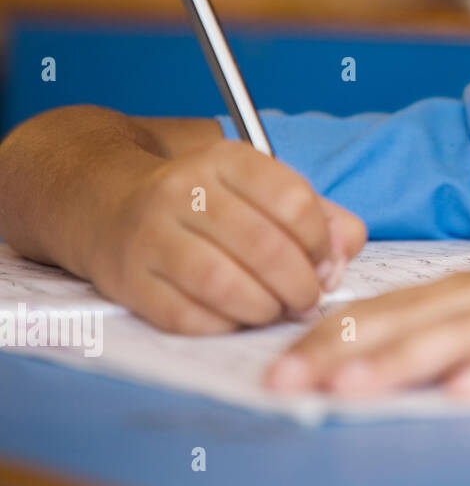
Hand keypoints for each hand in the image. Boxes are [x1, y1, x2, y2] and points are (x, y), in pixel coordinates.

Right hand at [91, 139, 366, 333]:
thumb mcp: (263, 191)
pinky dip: (225, 325)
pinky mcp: (129, 280)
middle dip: (300, 285)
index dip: (320, 241)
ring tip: (276, 311)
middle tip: (308, 300)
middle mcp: (184, 190)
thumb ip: (320, 217)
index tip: (325, 262)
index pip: (292, 200)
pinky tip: (238, 318)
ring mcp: (151, 235)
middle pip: (264, 246)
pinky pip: (188, 316)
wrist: (111, 204)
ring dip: (265, 308)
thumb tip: (342, 255)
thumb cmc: (208, 205)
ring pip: (224, 283)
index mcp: (227, 160)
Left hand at [263, 229, 469, 397]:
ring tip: (348, 387)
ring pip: (463, 338)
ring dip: (402, 360)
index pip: (395, 309)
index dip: (335, 336)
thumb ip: (468, 324)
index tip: (280, 364)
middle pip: (412, 323)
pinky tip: (467, 391)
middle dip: (343, 352)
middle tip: (283, 380)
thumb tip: (399, 352)